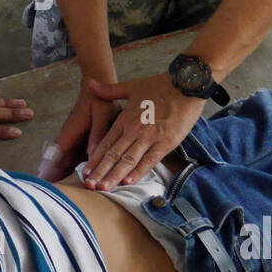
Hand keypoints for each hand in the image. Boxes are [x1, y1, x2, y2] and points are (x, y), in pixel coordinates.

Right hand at [37, 78, 118, 180]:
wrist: (96, 88)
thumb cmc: (99, 101)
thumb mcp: (102, 115)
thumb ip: (97, 134)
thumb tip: (92, 155)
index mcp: (72, 130)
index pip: (58, 152)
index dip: (50, 166)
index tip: (42, 178)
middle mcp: (68, 136)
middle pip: (57, 159)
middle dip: (50, 174)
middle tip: (43, 191)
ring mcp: (72, 139)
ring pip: (62, 160)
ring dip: (56, 172)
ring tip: (51, 190)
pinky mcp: (78, 141)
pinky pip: (70, 157)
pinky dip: (65, 168)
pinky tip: (65, 180)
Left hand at [81, 73, 205, 190]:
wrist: (187, 85)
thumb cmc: (160, 86)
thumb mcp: (132, 86)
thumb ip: (109, 90)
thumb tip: (89, 83)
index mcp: (126, 119)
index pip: (106, 143)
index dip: (94, 159)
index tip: (84, 172)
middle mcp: (135, 130)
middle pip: (114, 154)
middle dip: (100, 171)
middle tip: (89, 185)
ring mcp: (150, 137)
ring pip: (129, 160)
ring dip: (115, 175)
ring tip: (104, 188)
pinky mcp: (166, 142)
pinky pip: (150, 160)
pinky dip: (139, 171)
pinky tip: (129, 182)